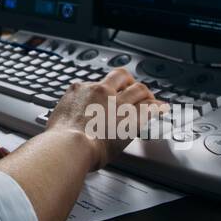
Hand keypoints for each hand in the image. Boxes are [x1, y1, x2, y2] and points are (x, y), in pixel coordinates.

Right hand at [43, 68, 166, 171]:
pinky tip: (163, 108)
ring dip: (146, 93)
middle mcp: (99, 91)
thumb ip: (65, 119)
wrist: (70, 145)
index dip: (104, 89)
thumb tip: (63, 126)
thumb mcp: (57, 122)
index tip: (107, 95)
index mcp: (78, 91)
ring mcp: (117, 102)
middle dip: (128, 81)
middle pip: (119, 76)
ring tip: (151, 98)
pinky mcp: (131, 116)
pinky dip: (158, 106)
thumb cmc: (60, 140)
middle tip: (132, 89)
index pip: (95, 84)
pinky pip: (150, 107)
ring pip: (138, 89)